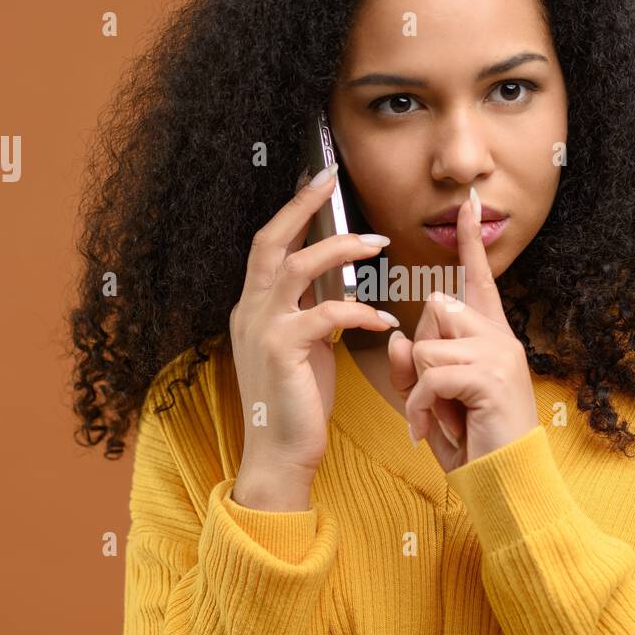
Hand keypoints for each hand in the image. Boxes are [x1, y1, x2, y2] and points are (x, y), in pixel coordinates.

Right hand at [229, 162, 398, 503]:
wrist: (280, 454)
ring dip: (340, 250)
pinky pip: (325, 315)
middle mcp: (250, 311)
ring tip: (377, 244)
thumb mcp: (305, 348)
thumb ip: (312, 313)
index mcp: (253, 308)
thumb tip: (337, 285)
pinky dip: (359, 311)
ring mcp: (262, 329)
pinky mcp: (282, 351)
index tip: (318, 182)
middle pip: (269, 241)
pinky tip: (384, 321)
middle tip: (331, 180)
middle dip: (300, 206)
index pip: (268, 245)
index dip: (292, 210)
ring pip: (298, 268)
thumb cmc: (298, 403)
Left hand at [388, 186, 539, 471]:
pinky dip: (421, 406)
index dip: (470, 242)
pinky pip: (430, 373)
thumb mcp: (432, 401)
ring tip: (442, 416)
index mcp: (490, 337)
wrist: (503, 483)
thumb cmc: (471, 443)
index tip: (467, 204)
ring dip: (421, 386)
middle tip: (439, 399)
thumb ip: (410, 369)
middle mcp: (500, 337)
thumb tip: (396, 338)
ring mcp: (498, 354)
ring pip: (427, 342)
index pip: (477, 280)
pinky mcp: (490, 376)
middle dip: (422, 355)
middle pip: (436, 310)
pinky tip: (431, 429)